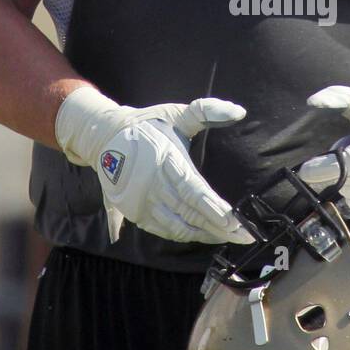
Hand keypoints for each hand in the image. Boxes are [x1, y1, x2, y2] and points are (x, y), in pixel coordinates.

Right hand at [55, 84, 253, 244]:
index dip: (213, 208)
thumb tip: (240, 111)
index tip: (233, 222)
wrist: (105, 136)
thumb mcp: (176, 113)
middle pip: (190, 213)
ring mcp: (142, 202)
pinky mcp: (134, 211)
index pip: (193, 190)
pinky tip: (202, 234)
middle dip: (218, 227)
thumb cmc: (149, 124)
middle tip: (244, 237)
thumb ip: (207, 111)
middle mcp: (153, 185)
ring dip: (203, 235)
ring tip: (227, 237)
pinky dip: (184, 235)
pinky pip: (162, 230)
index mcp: (165, 160)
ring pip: (177, 227)